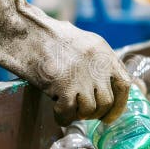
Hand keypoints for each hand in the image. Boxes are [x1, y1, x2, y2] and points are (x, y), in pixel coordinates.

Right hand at [0, 0, 130, 125]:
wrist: (25, 31)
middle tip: (84, 114)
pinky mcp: (64, 85)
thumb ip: (96, 62)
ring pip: (90, 109)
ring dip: (80, 115)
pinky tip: (57, 112)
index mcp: (103, 51)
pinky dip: (63, 117)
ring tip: (69, 109)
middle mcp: (97, 63)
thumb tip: (103, 87)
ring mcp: (82, 75)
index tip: (110, 115)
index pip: (124, 84)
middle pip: (107, 101)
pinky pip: (69, 112)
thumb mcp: (81, 42)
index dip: (120, 104)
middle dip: (97, 113)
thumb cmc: (48, 36)